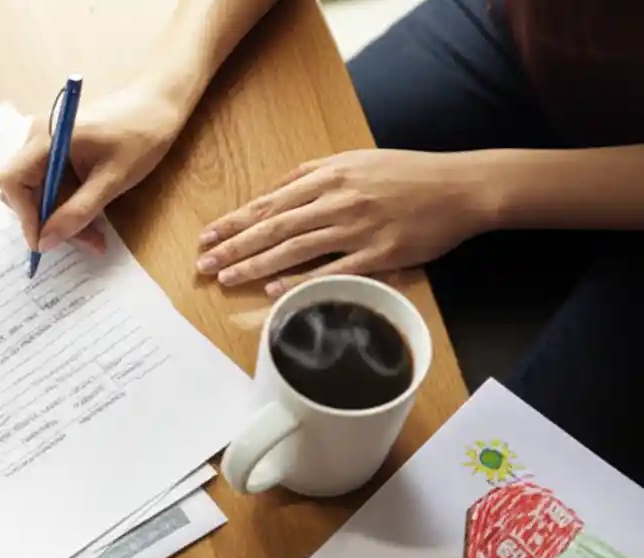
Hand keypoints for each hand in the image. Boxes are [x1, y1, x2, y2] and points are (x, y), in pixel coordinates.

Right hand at [0, 82, 187, 253]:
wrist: (160, 103)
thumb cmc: (140, 135)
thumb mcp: (112, 180)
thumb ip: (77, 212)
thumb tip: (45, 242)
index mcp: (46, 138)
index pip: (12, 181)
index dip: (24, 216)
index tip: (45, 242)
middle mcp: (38, 137)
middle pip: (24, 190)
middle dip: (48, 221)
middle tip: (84, 242)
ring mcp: (48, 142)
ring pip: (40, 191)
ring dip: (61, 217)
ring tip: (96, 237)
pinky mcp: (60, 149)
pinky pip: (53, 183)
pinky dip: (69, 204)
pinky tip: (94, 217)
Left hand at [196, 150, 493, 296]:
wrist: (462, 186)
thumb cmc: (407, 173)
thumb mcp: (356, 159)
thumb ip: (314, 172)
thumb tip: (276, 188)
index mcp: (329, 175)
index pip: (269, 202)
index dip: (235, 221)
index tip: (207, 237)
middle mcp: (338, 199)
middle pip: (274, 226)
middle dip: (234, 246)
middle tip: (204, 264)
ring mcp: (359, 227)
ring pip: (295, 248)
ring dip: (256, 265)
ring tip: (227, 278)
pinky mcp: (380, 253)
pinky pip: (333, 270)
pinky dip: (302, 280)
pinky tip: (274, 290)